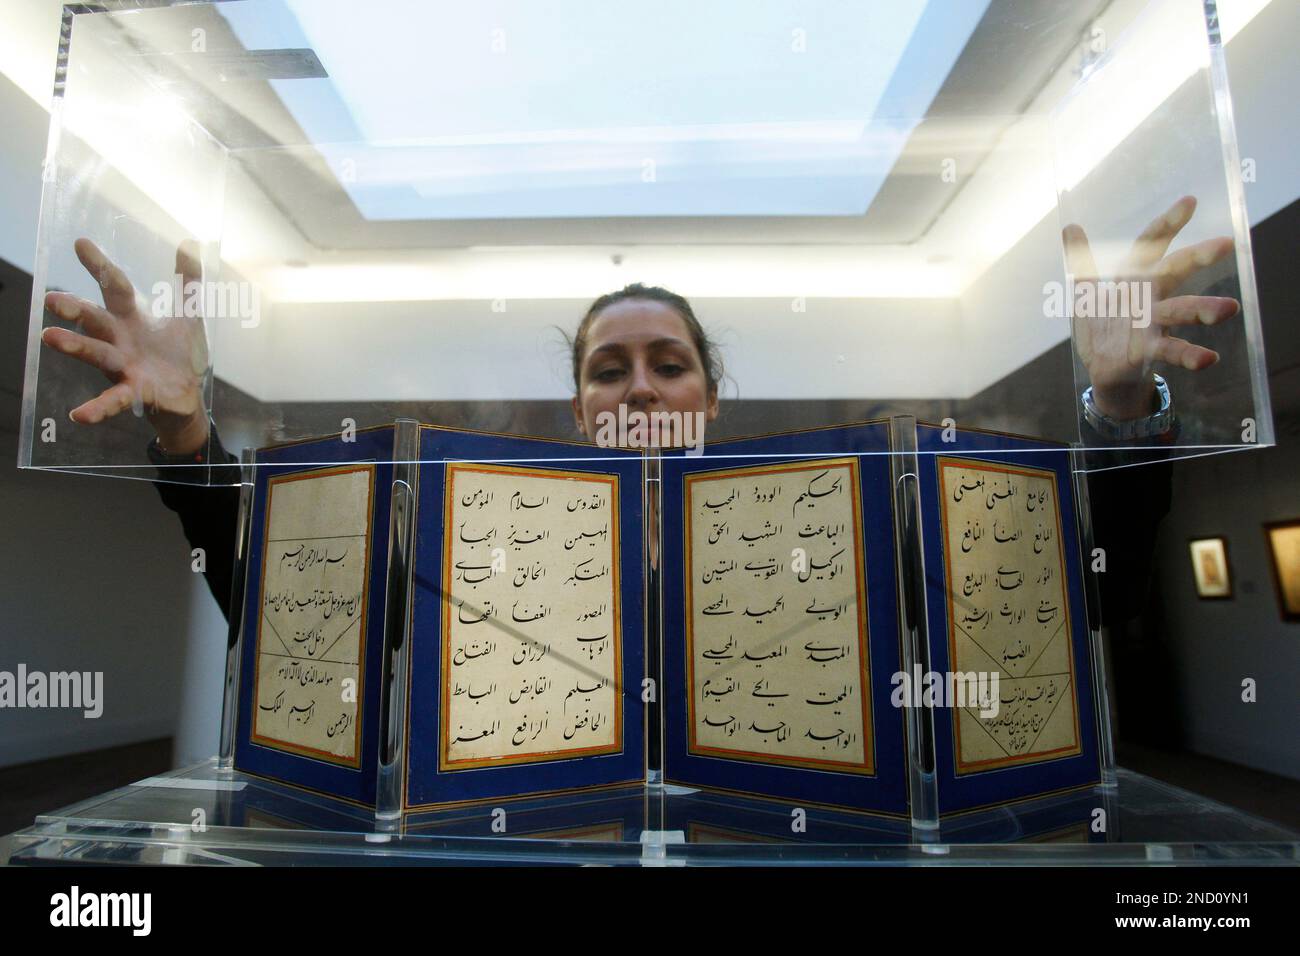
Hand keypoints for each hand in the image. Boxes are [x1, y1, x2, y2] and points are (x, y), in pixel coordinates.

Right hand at [41, 237, 210, 453]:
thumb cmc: (179, 352)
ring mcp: (124, 366)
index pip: (115, 286)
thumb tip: (189, 242)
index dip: (100, 266)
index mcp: (132, 318)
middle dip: (75, 309)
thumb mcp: (189, 315)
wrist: (188, 395)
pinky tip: (78, 415)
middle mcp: (120, 339)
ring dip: (75, 347)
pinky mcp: (134, 392)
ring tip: (50, 338)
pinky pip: (113, 400)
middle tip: (51, 298)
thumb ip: (188, 281)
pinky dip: (97, 408)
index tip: (80, 243)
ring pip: (96, 354)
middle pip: (95, 320)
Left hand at [1064, 195, 1239, 419]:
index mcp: (1134, 279)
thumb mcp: (1086, 293)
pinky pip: (1172, 351)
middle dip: (1198, 257)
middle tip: (1226, 243)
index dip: (1167, 224)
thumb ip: (1081, 261)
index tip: (1190, 202)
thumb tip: (1070, 226)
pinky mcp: (1150, 350)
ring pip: (1181, 311)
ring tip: (1229, 309)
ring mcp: (1153, 323)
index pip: (1151, 245)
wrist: (1104, 369)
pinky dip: (1190, 355)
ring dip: (1204, 309)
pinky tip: (1209, 358)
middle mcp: (1149, 297)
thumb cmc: (1103, 327)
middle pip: (1175, 272)